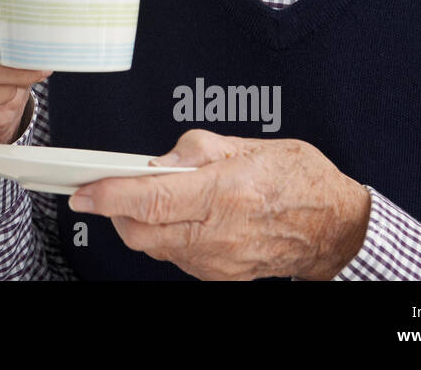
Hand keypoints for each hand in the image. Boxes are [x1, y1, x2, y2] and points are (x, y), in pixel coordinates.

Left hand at [68, 129, 371, 279]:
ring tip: (148, 195)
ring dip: (139, 222)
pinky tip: (175, 215)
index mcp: (225, 193)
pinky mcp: (220, 275)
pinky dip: (164, 235)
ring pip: (154, 247)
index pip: (151, 199)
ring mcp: (218, 260)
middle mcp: (219, 233)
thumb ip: (196, 150)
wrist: (337, 227)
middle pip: (141, 232)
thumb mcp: (248, 146)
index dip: (109, 195)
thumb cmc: (300, 181)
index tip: (83, 190)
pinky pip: (175, 256)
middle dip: (115, 211)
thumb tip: (158, 160)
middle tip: (108, 187)